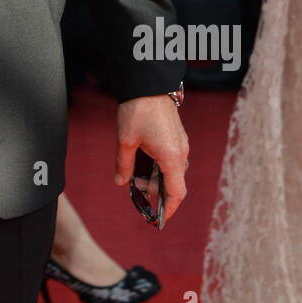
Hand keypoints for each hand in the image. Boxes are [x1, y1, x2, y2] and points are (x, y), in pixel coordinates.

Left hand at [114, 94, 188, 224]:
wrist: (149, 82)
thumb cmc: (138, 110)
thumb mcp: (126, 141)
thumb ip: (124, 165)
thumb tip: (121, 183)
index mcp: (172, 158)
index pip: (177, 193)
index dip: (169, 209)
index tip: (159, 220)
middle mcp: (181, 152)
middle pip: (173, 183)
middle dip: (155, 190)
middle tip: (135, 185)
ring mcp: (181, 143)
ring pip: (172, 170)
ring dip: (156, 177)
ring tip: (136, 172)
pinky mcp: (176, 136)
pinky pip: (171, 159)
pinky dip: (159, 165)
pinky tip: (142, 160)